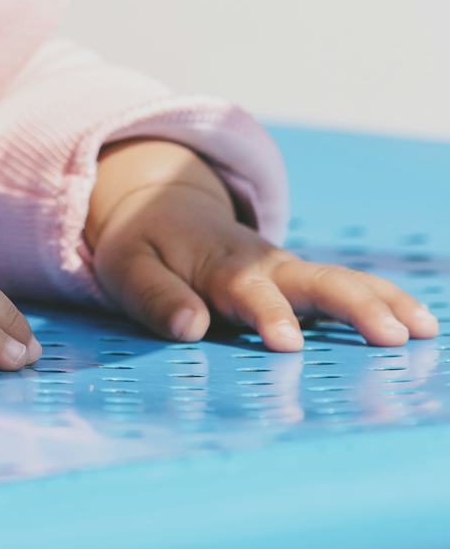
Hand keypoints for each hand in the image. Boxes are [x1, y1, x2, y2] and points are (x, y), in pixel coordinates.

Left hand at [86, 142, 440, 351]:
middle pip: (313, 281)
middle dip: (353, 307)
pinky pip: (348, 285)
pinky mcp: (301, 280)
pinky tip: (420, 324)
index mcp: (217, 264)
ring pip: (340, 279)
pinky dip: (384, 299)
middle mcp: (263, 264)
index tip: (287, 343)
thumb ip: (156, 298)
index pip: (246, 289)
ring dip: (381, 301)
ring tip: (422, 330)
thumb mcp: (128, 268)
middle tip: (392, 337)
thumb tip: (190, 327)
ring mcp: (288, 271)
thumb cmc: (143, 246)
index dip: (266, 314)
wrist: (161, 205)